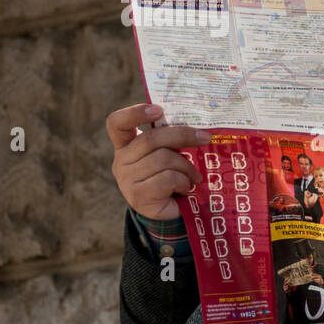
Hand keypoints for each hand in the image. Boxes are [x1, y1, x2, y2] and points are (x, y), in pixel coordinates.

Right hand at [108, 103, 209, 220]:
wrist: (171, 212)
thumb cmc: (173, 178)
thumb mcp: (170, 154)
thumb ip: (172, 140)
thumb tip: (200, 128)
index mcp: (127, 145)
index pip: (117, 123)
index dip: (134, 113)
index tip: (158, 110)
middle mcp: (121, 160)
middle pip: (151, 139)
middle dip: (183, 136)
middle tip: (206, 138)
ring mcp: (126, 179)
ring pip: (163, 159)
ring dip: (187, 167)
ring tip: (195, 177)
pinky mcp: (137, 196)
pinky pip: (167, 179)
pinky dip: (183, 182)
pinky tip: (186, 188)